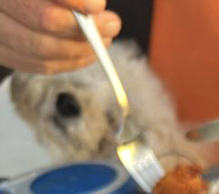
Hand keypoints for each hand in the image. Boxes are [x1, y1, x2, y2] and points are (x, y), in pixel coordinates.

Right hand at [0, 0, 120, 73]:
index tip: (97, 5)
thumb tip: (95, 6)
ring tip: (104, 38)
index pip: (41, 2)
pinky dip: (69, 61)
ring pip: (42, 50)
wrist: (14, 2)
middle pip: (43, 21)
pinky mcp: (5, 53)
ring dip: (81, 48)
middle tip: (111, 24)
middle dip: (84, 26)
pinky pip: (40, 65)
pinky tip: (88, 52)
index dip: (73, 0)